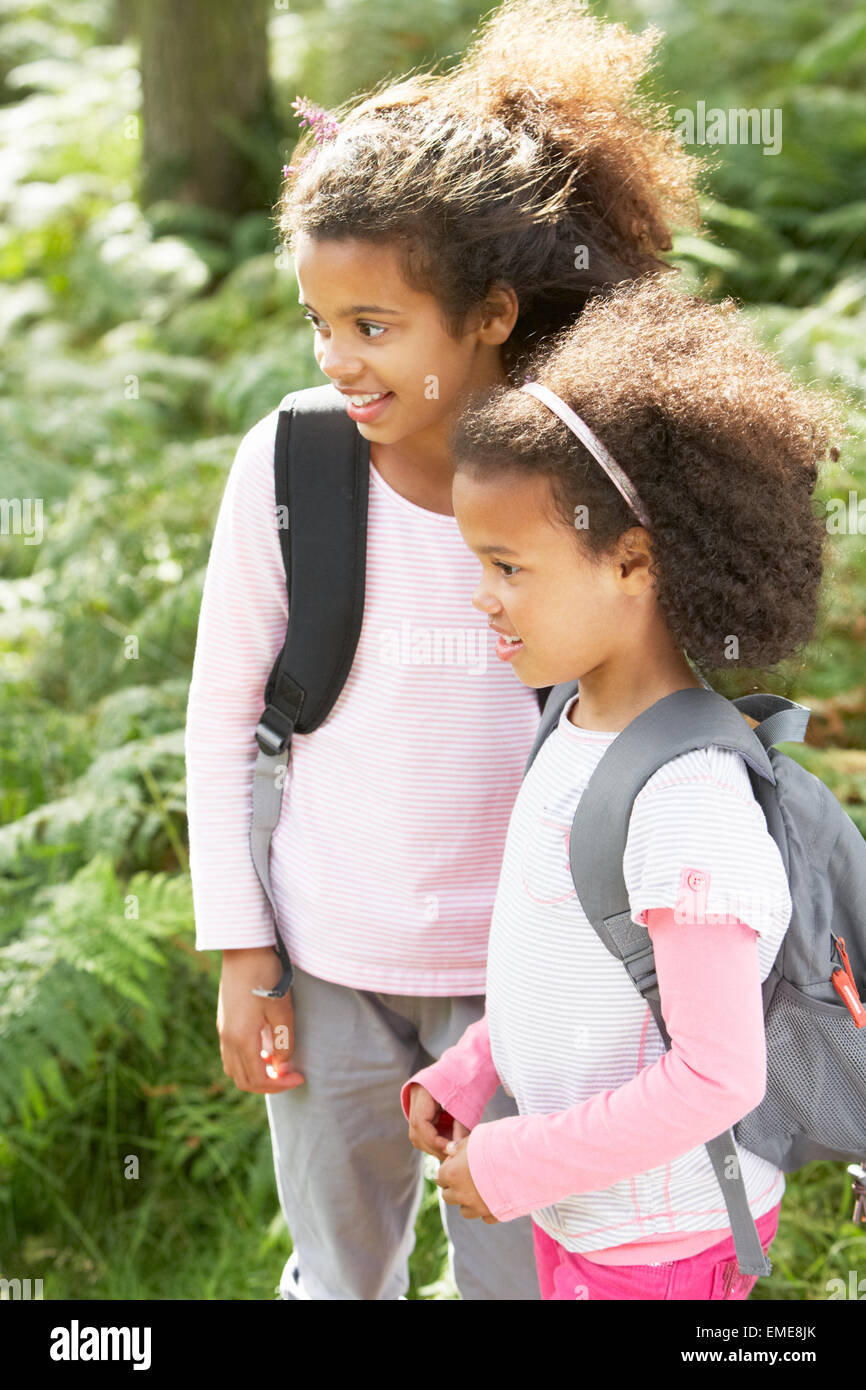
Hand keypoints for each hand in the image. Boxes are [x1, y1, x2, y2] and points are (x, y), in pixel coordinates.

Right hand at [217, 947, 304, 1092]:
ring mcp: (223, 1029)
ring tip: (277, 1064)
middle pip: (243, 1080)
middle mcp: (227, 1039)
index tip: (299, 1078)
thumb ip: (283, 1043)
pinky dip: (247, 1060)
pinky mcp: (224, 1020)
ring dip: (255, 1074)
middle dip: (267, 1085)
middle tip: (289, 1077)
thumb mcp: (282, 1010)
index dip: (279, 1085)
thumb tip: (283, 1068)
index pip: (257, 1080)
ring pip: (234, 1068)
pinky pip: (231, 1054)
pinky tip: (265, 1048)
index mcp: (241, 1039)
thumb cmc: (266, 976)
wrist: (244, 949)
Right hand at [407, 1085, 472, 1157]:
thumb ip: (461, 1127)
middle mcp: (416, 1096)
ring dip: (433, 1144)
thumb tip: (455, 1151)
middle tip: (451, 1155)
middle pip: (416, 1130)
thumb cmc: (471, 1078)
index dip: (434, 1140)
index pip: (420, 1123)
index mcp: (423, 1090)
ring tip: (451, 1151)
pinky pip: (424, 1127)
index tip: (450, 1149)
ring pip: (418, 1132)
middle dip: (433, 1146)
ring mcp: (418, 1101)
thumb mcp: (467, 1102)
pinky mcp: (424, 1107)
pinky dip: (435, 1137)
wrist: (472, 1062)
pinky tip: (449, 1143)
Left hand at [435, 1135, 497, 1223]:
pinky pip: (485, 1217)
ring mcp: (477, 1207)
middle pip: (448, 1196)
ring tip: (479, 1190)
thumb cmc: (496, 1146)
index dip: (447, 1170)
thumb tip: (449, 1149)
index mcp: (452, 1174)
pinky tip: (494, 1197)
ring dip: (467, 1202)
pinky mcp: (493, 1214)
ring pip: (464, 1211)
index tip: (456, 1164)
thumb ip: (459, 1146)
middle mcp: (461, 1194)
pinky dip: (487, 1210)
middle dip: (453, 1187)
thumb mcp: (474, 1139)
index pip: (439, 1177)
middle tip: (464, 1177)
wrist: (522, 1162)